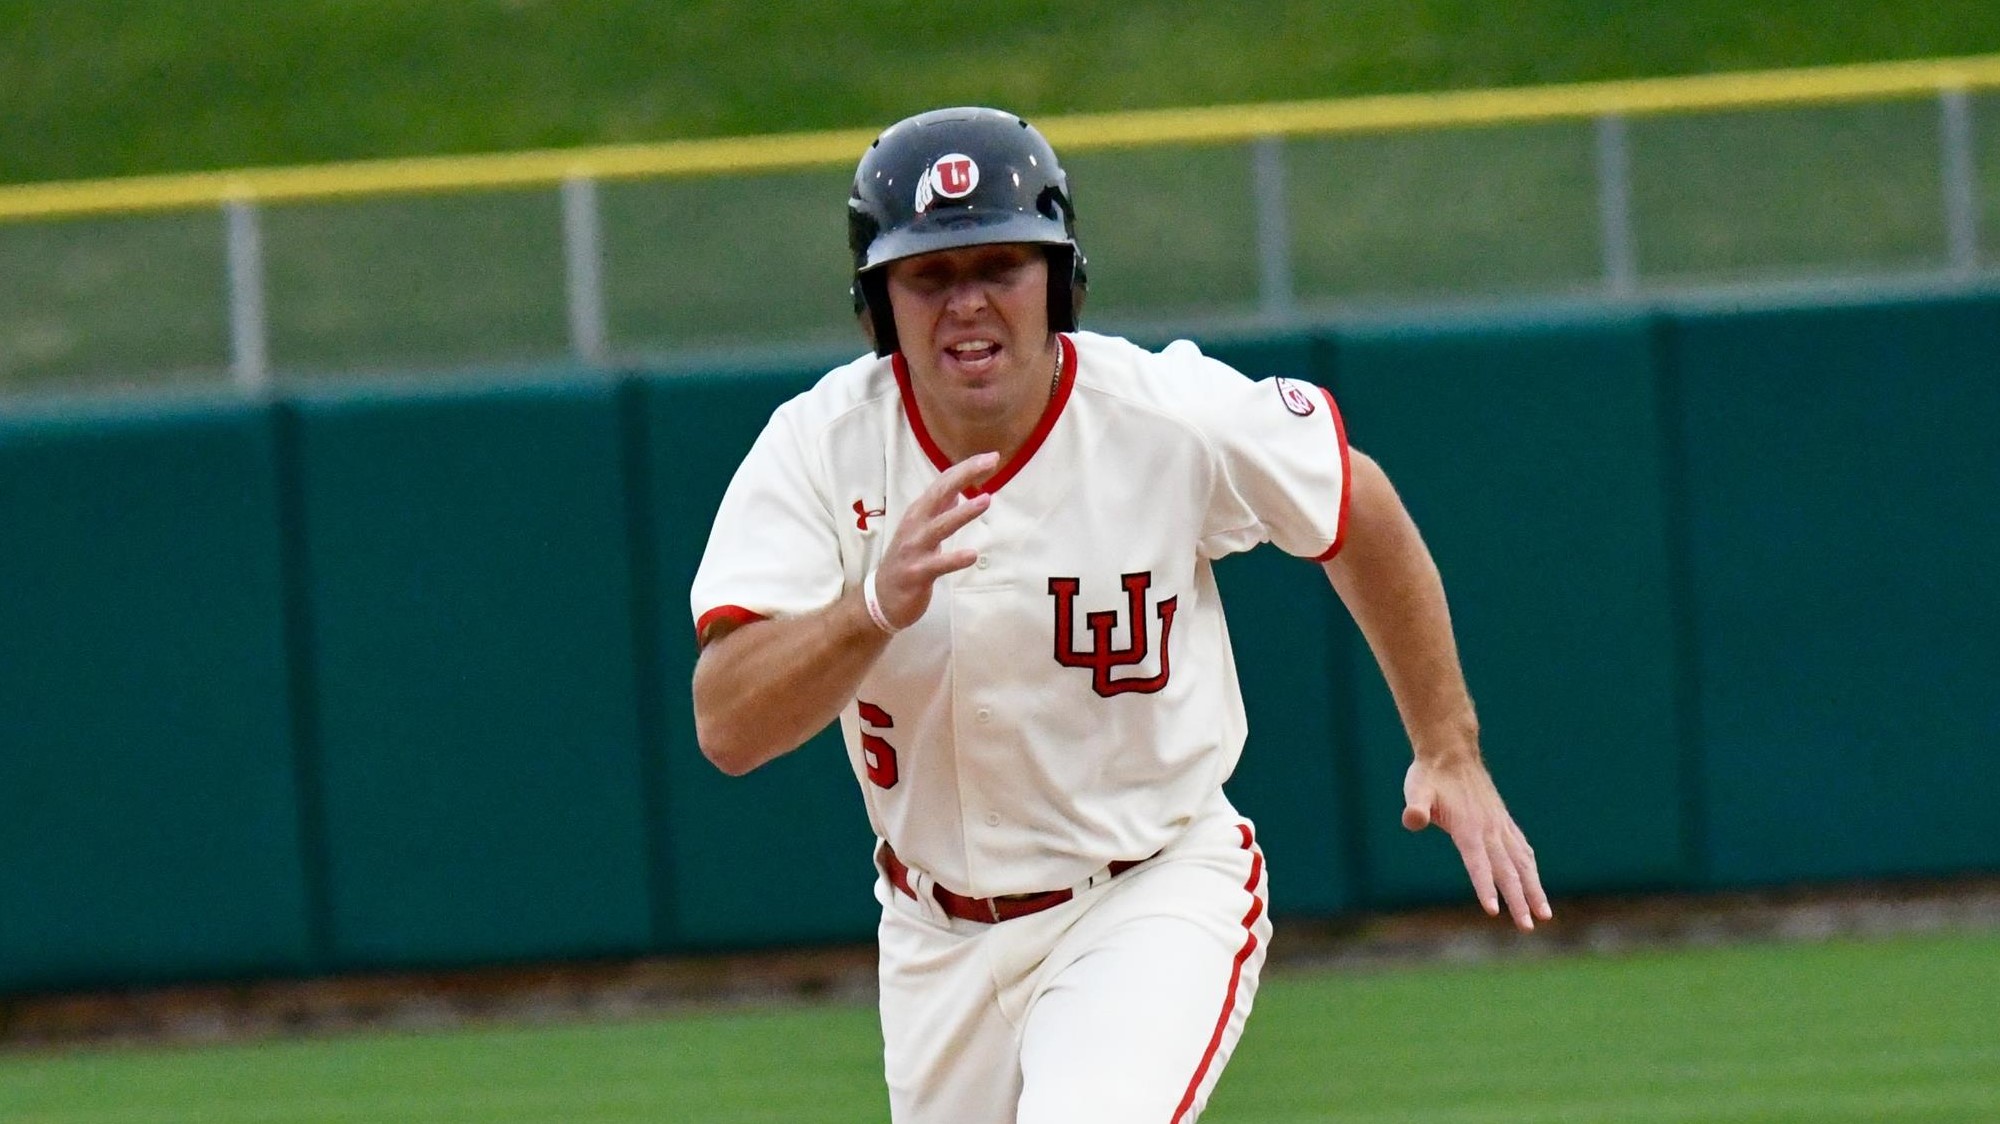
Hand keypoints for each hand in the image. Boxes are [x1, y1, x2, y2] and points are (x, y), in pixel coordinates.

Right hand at [870, 452, 996, 629]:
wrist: (881, 598)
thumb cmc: (906, 561)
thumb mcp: (921, 530)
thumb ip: (938, 511)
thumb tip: (958, 492)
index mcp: (918, 513)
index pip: (943, 483)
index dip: (966, 468)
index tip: (991, 457)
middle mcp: (915, 525)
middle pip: (939, 494)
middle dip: (964, 476)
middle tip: (989, 462)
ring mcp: (914, 549)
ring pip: (940, 526)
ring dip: (963, 513)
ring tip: (986, 500)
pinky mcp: (917, 573)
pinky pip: (938, 565)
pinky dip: (954, 559)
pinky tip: (972, 555)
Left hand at [1403, 757, 1551, 931]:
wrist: (1451, 752)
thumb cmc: (1429, 775)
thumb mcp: (1416, 789)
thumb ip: (1415, 806)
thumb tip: (1412, 819)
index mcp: (1469, 827)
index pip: (1478, 863)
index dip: (1485, 887)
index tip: (1493, 911)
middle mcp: (1489, 829)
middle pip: (1507, 871)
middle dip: (1519, 900)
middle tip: (1527, 927)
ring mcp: (1500, 826)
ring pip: (1522, 863)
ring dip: (1534, 889)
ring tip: (1545, 916)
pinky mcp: (1503, 822)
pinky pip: (1522, 849)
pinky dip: (1530, 868)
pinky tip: (1535, 882)